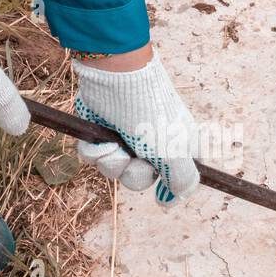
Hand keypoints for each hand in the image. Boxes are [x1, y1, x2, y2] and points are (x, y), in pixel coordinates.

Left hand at [73, 51, 199, 203]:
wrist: (117, 76)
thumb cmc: (151, 114)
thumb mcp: (175, 152)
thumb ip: (182, 180)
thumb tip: (175, 200)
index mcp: (176, 145)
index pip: (175, 178)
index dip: (166, 188)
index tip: (160, 197)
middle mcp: (151, 143)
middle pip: (139, 179)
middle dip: (132, 174)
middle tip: (134, 158)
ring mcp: (125, 136)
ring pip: (113, 170)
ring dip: (111, 162)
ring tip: (113, 145)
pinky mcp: (100, 130)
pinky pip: (93, 156)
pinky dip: (93, 151)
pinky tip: (99, 139)